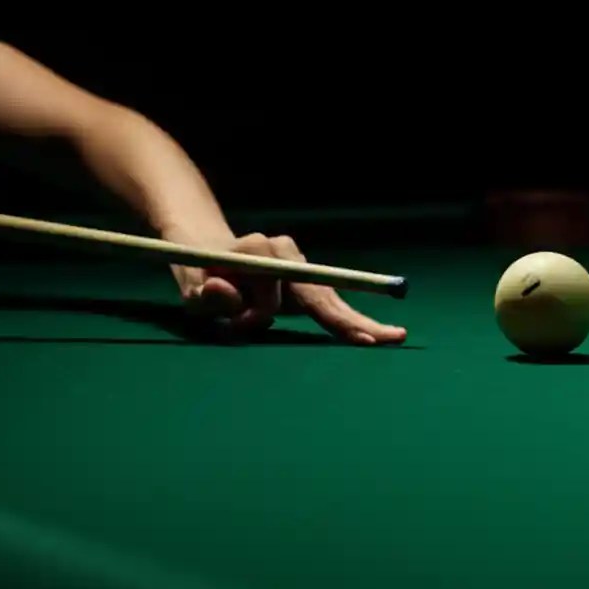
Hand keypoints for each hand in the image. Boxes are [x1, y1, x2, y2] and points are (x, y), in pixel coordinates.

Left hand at [170, 232, 406, 344]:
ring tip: (388, 335)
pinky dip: (343, 319)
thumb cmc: (196, 274)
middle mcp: (287, 251)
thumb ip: (208, 296)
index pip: (296, 289)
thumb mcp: (191, 289)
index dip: (330, 314)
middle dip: (358, 320)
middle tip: (396, 337)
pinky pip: (325, 301)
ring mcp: (299, 262)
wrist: (203, 251)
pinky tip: (369, 332)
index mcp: (261, 251)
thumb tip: (225, 295)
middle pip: (327, 294)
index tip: (356, 336)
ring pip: (326, 301)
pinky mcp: (304, 276)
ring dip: (341, 323)